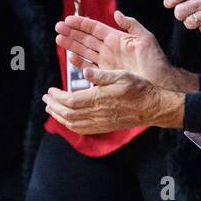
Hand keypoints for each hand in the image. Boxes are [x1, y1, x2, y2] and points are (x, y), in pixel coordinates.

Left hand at [43, 69, 175, 134]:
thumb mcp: (123, 75)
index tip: (50, 90)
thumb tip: (84, 71)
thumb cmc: (140, 89)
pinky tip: (67, 120)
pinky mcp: (105, 127)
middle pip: (68, 114)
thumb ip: (102, 74)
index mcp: (100, 99)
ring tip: (51, 109)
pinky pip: (82, 129)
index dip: (57, 97)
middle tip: (46, 99)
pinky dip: (70, 125)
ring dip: (59, 117)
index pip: (71, 100)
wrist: (153, 107)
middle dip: (54, 106)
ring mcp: (101, 123)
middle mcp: (98, 113)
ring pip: (73, 124)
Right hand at [55, 9, 188, 88]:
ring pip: (84, 51)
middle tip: (57, 27)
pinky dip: (79, 63)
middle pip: (86, 38)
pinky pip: (89, 67)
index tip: (68, 19)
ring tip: (58, 39)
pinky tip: (70, 57)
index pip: (95, 28)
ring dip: (71, 45)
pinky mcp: (105, 74)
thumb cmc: (155, 61)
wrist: (159, 82)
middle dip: (71, 33)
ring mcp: (106, 62)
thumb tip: (117, 13)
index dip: (81, 23)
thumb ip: (131, 25)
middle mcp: (109, 49)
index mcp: (117, 38)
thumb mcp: (145, 38)